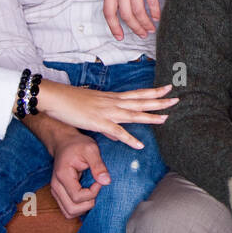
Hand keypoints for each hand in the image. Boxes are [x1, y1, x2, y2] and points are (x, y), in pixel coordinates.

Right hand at [36, 81, 175, 144]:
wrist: (54, 97)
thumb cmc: (70, 101)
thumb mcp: (92, 108)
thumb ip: (105, 118)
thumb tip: (114, 130)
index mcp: (112, 98)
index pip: (137, 93)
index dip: (153, 91)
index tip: (167, 88)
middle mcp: (113, 103)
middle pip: (140, 101)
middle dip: (159, 100)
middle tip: (177, 98)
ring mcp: (106, 112)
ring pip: (133, 114)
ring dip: (150, 116)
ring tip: (166, 118)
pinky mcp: (98, 122)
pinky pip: (116, 132)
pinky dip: (129, 139)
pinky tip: (140, 145)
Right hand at [49, 132, 107, 218]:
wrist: (64, 143)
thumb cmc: (77, 145)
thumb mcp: (91, 149)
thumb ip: (98, 165)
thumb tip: (106, 182)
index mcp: (63, 176)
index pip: (77, 197)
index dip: (92, 193)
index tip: (99, 181)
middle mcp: (56, 187)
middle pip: (72, 209)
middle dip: (89, 203)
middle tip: (96, 188)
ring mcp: (56, 192)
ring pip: (69, 212)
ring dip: (84, 208)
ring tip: (91, 193)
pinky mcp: (59, 194)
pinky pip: (68, 210)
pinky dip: (79, 208)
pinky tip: (87, 196)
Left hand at [103, 0, 164, 38]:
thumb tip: (124, 2)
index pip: (108, 10)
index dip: (113, 26)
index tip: (120, 36)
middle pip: (125, 13)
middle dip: (134, 27)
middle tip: (142, 34)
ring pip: (138, 9)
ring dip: (145, 22)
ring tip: (151, 28)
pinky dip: (155, 11)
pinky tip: (158, 16)